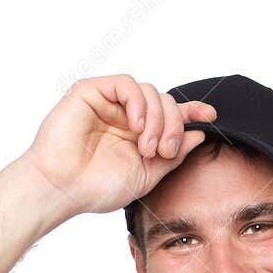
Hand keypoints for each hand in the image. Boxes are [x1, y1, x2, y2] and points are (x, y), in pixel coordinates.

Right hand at [21, 74, 216, 225]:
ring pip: (150, 92)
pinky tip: (136, 127)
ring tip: (147, 148)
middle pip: (165, 102)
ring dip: (157, 119)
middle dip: (173, 125)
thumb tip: (198, 134)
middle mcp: (126, 116)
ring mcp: (109, 103)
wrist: (62, 188)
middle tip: (165, 151)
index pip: (169, 115)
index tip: (210, 114)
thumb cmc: (96, 188)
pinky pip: (126, 84)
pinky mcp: (92, 91)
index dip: (191, 111)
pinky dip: (138, 103)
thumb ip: (172, 156)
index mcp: (139, 136)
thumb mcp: (146, 176)